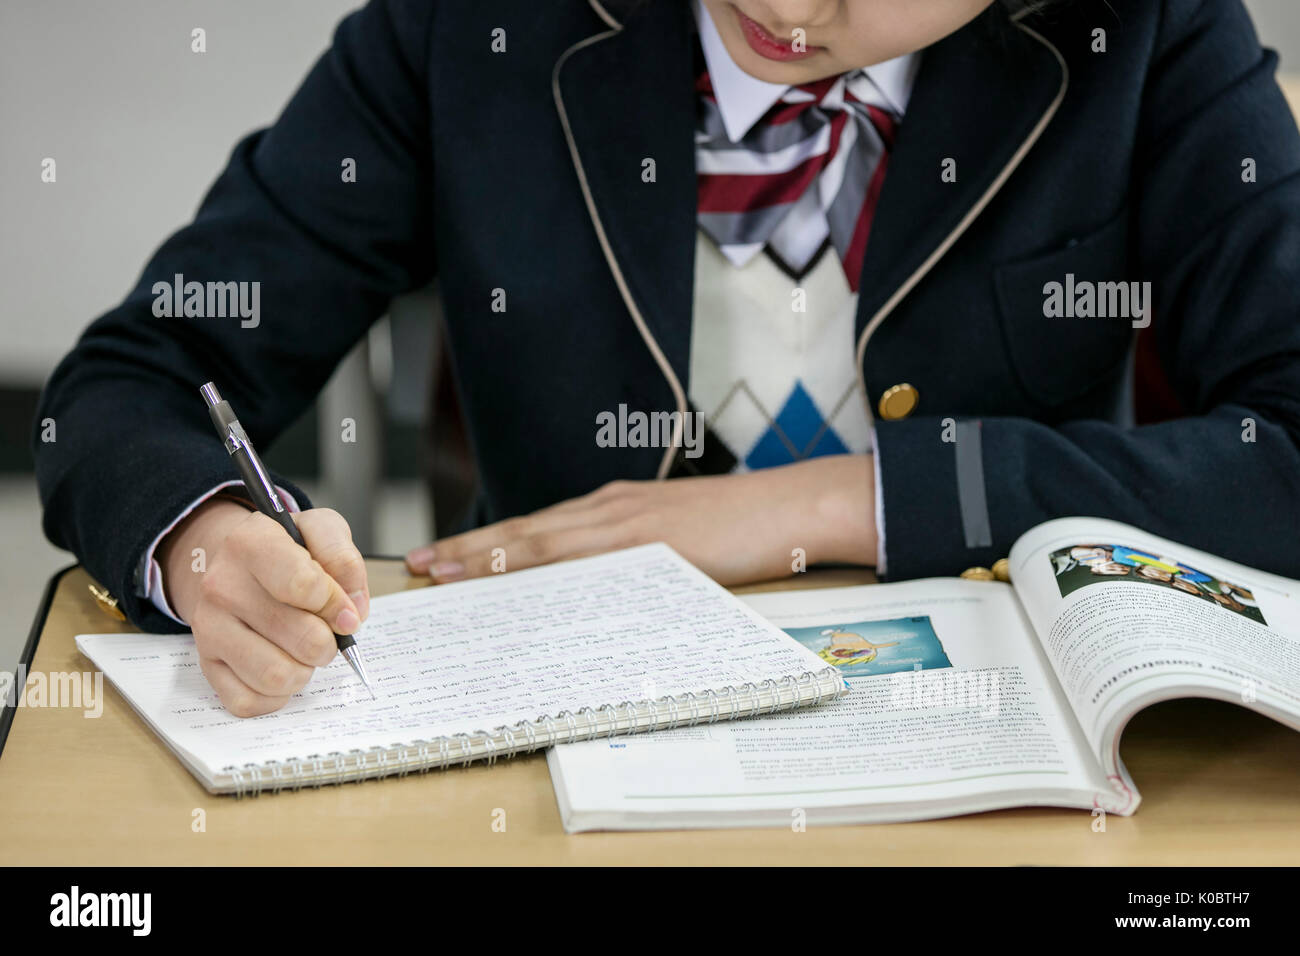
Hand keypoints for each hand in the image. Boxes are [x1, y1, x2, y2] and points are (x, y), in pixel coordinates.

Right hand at [158, 501, 369, 716]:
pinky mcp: (206, 665)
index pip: (304, 586)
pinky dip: (276, 695)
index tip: (345, 610)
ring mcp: (209, 629)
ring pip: (277, 677)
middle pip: (303, 638)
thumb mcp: (319, 531)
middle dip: (328, 641)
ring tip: (301, 650)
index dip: (337, 605)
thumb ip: (344, 559)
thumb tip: (353, 610)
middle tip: (324, 631)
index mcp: (251, 543)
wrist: (234, 565)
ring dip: (304, 670)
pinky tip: (281, 667)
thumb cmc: (285, 551)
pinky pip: (249, 702)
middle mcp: (221, 586)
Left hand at [405, 454, 876, 585]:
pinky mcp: (648, 539)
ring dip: (488, 556)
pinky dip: (540, 568)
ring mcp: (627, 521)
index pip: (538, 528)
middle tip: (419, 565)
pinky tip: (512, 581)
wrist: (788, 506)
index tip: (447, 556)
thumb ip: (636, 557)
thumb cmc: (741, 526)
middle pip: (526, 530)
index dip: (489, 543)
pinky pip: (581, 558)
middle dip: (469, 549)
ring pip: (542, 540)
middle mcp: (611, 509)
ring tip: (443, 571)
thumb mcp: (677, 541)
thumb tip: (600, 592)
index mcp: (616, 510)